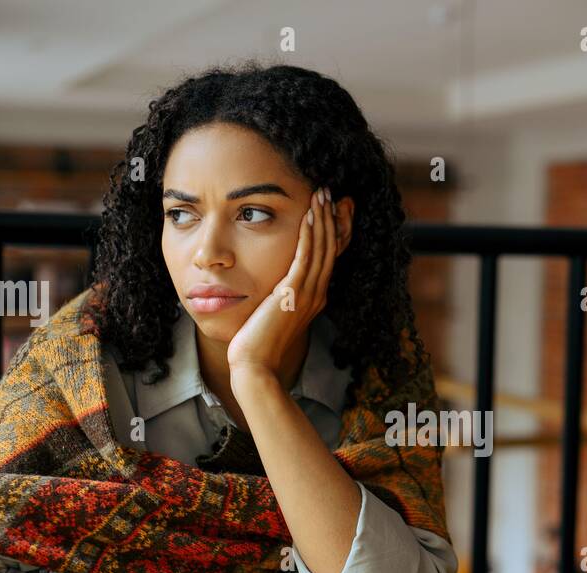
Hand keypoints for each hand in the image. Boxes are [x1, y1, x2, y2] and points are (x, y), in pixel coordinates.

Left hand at [226, 185, 339, 380]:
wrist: (255, 366)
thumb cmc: (256, 346)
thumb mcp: (271, 315)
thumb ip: (276, 299)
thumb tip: (271, 287)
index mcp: (313, 298)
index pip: (327, 257)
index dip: (330, 230)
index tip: (327, 208)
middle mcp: (316, 294)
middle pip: (330, 248)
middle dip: (331, 217)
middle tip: (329, 191)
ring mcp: (307, 294)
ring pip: (321, 248)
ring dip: (322, 219)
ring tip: (322, 194)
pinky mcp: (292, 294)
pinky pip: (305, 258)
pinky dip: (309, 235)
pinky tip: (309, 215)